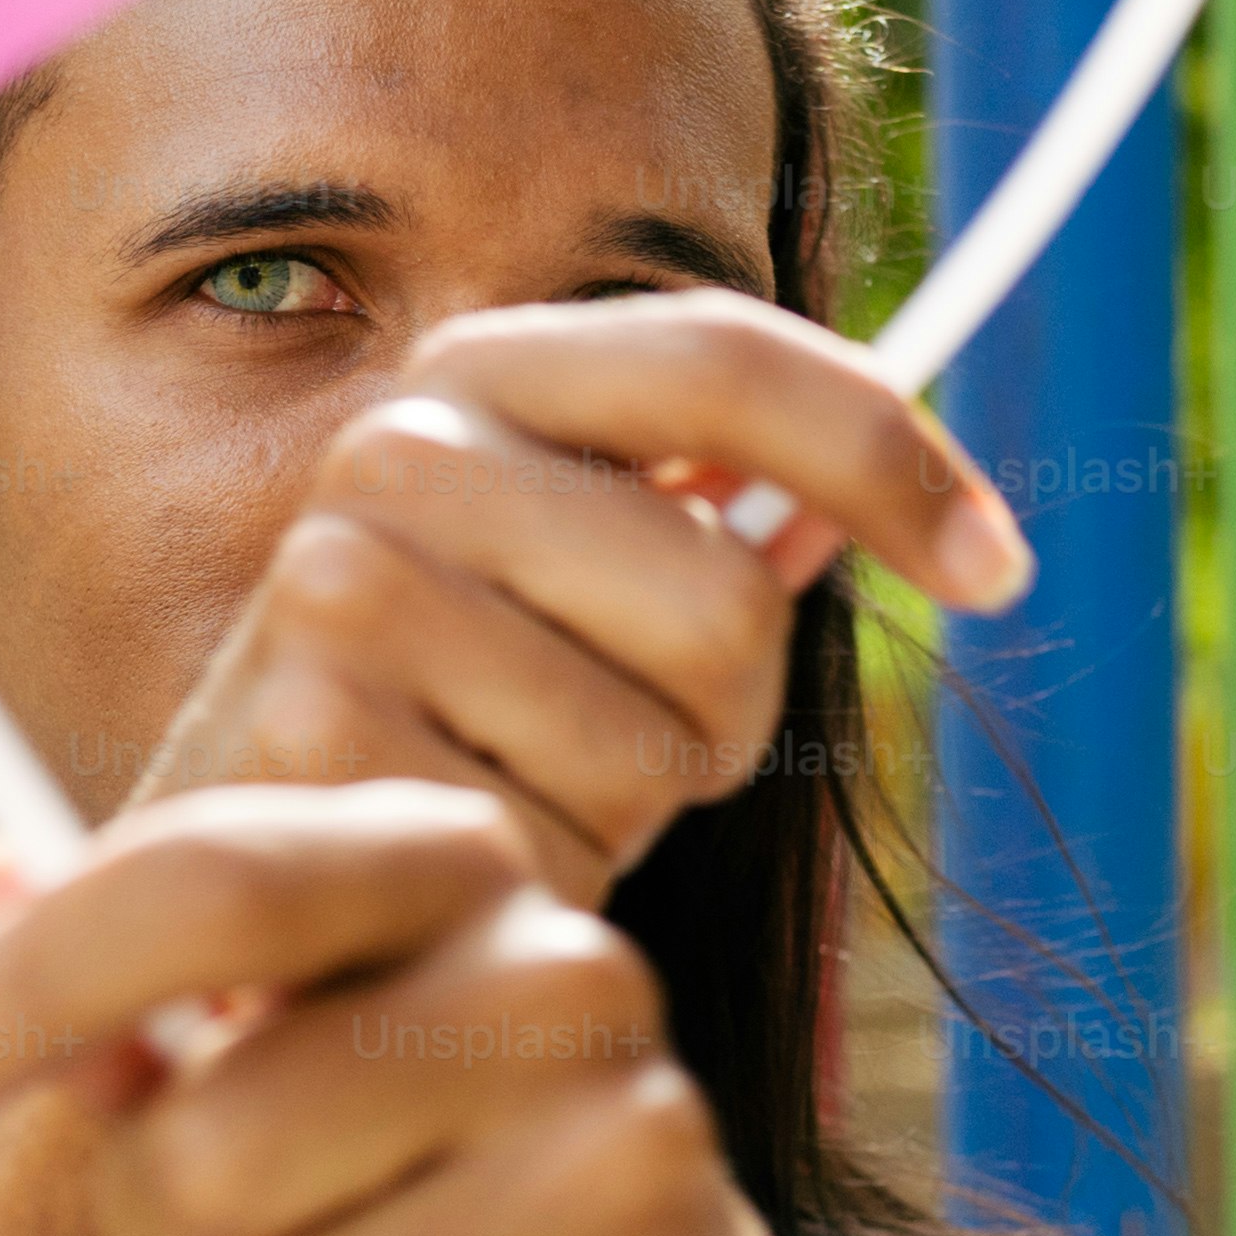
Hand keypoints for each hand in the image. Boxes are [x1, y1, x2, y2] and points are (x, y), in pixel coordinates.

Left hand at [0, 782, 831, 1235]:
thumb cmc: (400, 1160)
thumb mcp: (253, 1037)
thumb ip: (108, 963)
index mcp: (448, 860)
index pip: (203, 885)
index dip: (18, 987)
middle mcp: (568, 973)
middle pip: (207, 1143)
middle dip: (162, 1228)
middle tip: (239, 1231)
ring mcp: (641, 1146)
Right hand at [132, 291, 1036, 901]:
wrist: (236, 864)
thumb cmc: (449, 716)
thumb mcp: (577, 576)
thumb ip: (719, 522)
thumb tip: (934, 523)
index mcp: (476, 368)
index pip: (727, 358)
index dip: (891, 457)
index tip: (999, 570)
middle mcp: (393, 449)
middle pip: (726, 590)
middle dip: (724, 708)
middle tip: (627, 742)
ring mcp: (343, 590)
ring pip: (664, 729)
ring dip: (636, 802)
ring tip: (525, 793)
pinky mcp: (325, 742)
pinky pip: (575, 836)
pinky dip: (560, 877)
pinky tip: (469, 859)